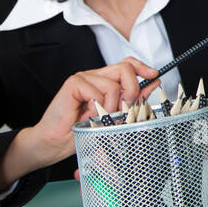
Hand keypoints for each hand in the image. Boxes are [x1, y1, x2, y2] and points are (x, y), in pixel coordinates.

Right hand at [0, 58, 158, 189]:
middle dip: (132, 89)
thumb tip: (153, 84)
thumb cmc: (79, 130)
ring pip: (113, 84)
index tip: (154, 75)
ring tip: (100, 117)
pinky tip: (88, 115)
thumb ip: (132, 98)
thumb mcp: (114, 115)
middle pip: (125, 68)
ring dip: (112, 106)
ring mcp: (83, 78)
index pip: (127, 63)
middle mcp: (94, 76)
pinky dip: (98, 107)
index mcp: (103, 81)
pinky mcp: (73, 84)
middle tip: (125, 107)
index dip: (142, 67)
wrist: (53, 143)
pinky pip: (98, 91)